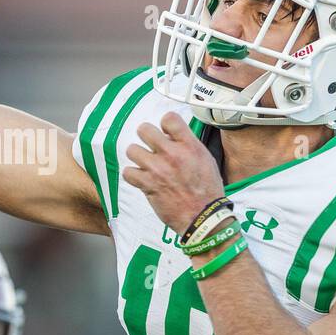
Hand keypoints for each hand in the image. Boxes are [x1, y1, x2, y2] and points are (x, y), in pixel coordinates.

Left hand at [123, 111, 225, 233]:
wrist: (203, 216)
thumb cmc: (207, 190)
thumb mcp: (205, 159)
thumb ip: (189, 145)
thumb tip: (174, 136)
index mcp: (190, 146)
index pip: (169, 118)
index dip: (164, 124)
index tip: (165, 132)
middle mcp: (172, 154)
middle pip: (144, 130)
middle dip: (146, 137)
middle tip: (150, 146)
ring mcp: (158, 169)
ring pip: (132, 150)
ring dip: (138, 157)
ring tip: (146, 164)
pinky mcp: (148, 184)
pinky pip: (128, 172)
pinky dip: (133, 176)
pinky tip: (142, 178)